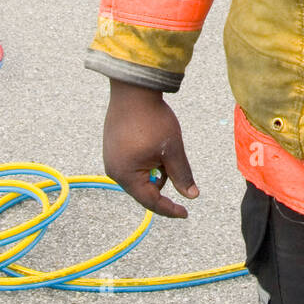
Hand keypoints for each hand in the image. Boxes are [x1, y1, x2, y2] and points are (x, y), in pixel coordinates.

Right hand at [103, 78, 198, 217]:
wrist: (133, 90)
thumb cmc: (153, 120)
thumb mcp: (172, 150)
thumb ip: (182, 175)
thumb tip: (192, 196)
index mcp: (125, 176)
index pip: (151, 201)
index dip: (170, 209)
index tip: (185, 213)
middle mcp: (114, 171)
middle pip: (143, 189)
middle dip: (162, 181)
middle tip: (174, 163)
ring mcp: (111, 158)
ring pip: (139, 175)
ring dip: (155, 169)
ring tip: (164, 149)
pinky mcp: (112, 147)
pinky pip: (132, 163)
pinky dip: (147, 160)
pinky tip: (155, 144)